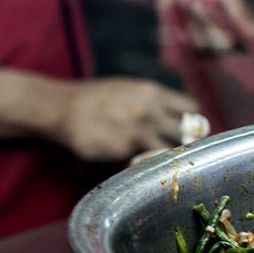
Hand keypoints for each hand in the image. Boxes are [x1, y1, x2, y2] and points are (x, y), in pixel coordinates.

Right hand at [57, 78, 198, 161]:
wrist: (62, 109)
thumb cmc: (93, 99)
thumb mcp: (127, 89)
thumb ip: (152, 102)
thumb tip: (175, 118)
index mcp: (153, 93)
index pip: (191, 109)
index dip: (191, 121)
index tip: (187, 130)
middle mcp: (150, 111)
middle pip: (186, 133)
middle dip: (184, 142)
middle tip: (178, 150)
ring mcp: (137, 132)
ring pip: (168, 150)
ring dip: (165, 156)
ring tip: (157, 159)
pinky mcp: (124, 150)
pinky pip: (142, 160)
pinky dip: (140, 162)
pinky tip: (130, 159)